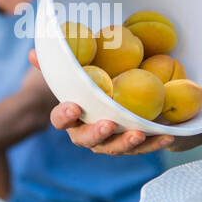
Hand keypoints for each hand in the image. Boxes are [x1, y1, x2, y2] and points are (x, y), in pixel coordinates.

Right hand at [27, 49, 175, 155]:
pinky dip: (154, 143)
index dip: (65, 115)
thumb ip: (59, 64)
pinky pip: (142, 148)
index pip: (60, 119)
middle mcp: (87, 133)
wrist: (119, 97)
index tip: (73, 106)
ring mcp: (109, 142)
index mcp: (71, 116)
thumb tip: (34, 53)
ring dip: (126, 143)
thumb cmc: (93, 83)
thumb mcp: (78, 70)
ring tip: (138, 133)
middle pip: (86, 140)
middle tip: (108, 124)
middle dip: (97, 134)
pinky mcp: (131, 145)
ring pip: (114, 148)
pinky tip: (167, 137)